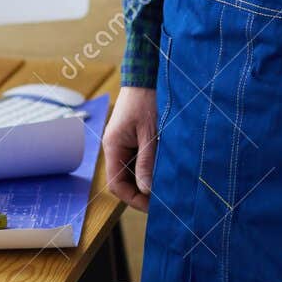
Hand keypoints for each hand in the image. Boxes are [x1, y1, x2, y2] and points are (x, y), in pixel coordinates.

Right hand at [104, 86, 157, 211]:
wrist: (146, 75)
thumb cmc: (147, 99)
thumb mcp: (150, 133)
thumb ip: (147, 162)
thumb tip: (146, 190)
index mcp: (113, 147)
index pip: (117, 185)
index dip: (134, 199)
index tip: (154, 206)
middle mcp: (115, 147)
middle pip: (124, 181)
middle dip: (143, 192)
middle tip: (166, 198)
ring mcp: (123, 143)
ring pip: (133, 172)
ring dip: (148, 179)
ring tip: (168, 185)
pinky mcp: (133, 138)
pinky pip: (139, 160)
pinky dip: (150, 167)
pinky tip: (165, 169)